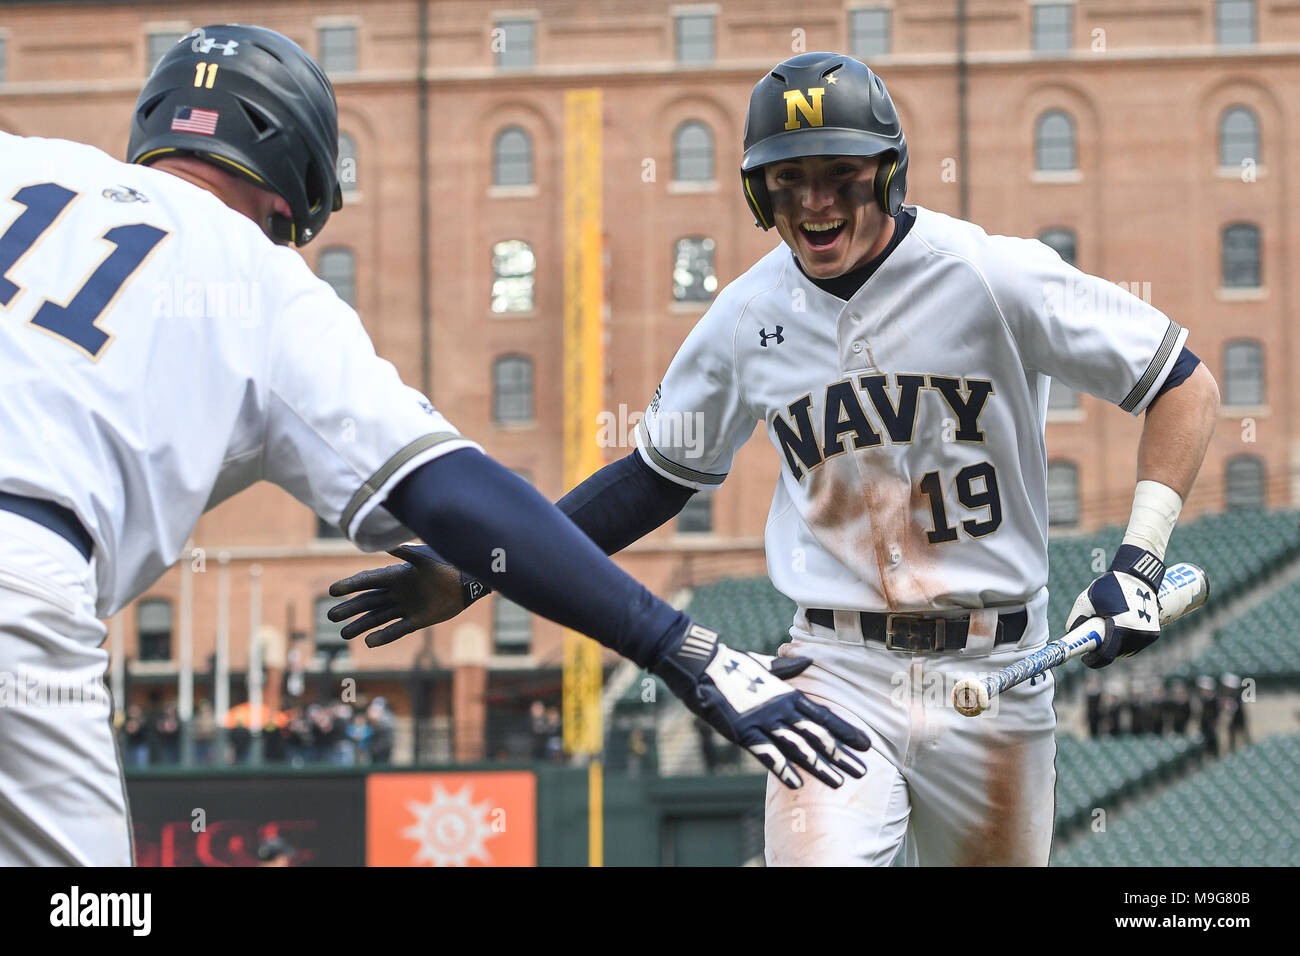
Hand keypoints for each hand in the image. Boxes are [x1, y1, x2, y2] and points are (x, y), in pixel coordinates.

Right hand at [327, 545, 486, 646]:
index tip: (332, 590)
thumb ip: (405, 552)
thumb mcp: (424, 559)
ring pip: (378, 617)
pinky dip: (384, 636)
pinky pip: (397, 630)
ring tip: (344, 633)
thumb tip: (385, 545)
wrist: (466, 583)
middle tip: (331, 615)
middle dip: (350, 608)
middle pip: (368, 601)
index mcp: (396, 575)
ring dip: (361, 625)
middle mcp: (397, 592)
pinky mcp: (418, 620)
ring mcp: (406, 607)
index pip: (368, 581)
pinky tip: (369, 642)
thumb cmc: (445, 566)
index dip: (350, 585)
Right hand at [652, 623, 870, 788]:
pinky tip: (797, 783)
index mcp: (787, 695)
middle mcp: (781, 710)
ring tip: (838, 782)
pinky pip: (766, 753)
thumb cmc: (732, 665)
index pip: (823, 716)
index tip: (866, 745)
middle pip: (817, 735)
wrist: (702, 664)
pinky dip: (781, 768)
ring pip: (797, 746)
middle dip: (840, 755)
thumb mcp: (764, 665)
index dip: (845, 731)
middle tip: (861, 771)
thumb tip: (808, 660)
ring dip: (818, 766)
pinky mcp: (743, 731)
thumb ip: (787, 669)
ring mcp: (763, 721)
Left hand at [1067, 544, 1164, 668]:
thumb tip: (1070, 633)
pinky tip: (1117, 632)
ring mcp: (1148, 635)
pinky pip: (1135, 645)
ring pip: (1125, 651)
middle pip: (1115, 654)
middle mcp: (1138, 634)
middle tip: (1092, 641)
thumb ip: (1076, 619)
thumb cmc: (1111, 586)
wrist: (1138, 577)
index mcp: (1122, 627)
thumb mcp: (1086, 600)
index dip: (1093, 660)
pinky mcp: (1153, 634)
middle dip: (1102, 651)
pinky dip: (1125, 643)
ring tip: (1105, 632)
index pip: (1106, 655)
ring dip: (1114, 648)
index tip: (1085, 658)